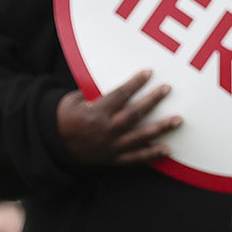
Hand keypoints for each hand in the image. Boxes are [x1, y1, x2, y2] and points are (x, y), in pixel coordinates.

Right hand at [56, 69, 181, 165]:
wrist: (53, 146)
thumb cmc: (64, 118)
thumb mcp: (72, 101)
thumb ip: (93, 93)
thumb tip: (114, 86)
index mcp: (95, 114)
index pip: (120, 95)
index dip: (135, 83)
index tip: (149, 72)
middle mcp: (105, 131)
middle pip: (134, 114)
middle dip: (152, 100)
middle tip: (167, 89)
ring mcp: (111, 147)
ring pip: (139, 136)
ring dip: (160, 128)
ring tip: (178, 120)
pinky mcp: (113, 159)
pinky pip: (135, 158)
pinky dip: (151, 154)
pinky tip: (167, 149)